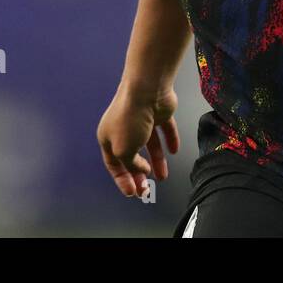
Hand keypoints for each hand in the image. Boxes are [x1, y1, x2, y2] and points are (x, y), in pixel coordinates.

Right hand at [96, 83, 179, 197]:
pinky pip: (165, 130)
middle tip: (146, 188)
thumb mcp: (123, 150)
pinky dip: (169, 140)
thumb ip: (129, 164)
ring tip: (163, 176)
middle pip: (132, 155)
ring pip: (150, 145)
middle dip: (139, 173)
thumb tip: (138, 168)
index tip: (132, 192)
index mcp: (108, 137)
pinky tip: (174, 151)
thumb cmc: (130, 119)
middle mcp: (123, 128)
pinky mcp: (159, 114)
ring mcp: (142, 120)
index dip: (122, 180)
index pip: (114, 164)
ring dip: (156, 161)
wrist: (147, 90)